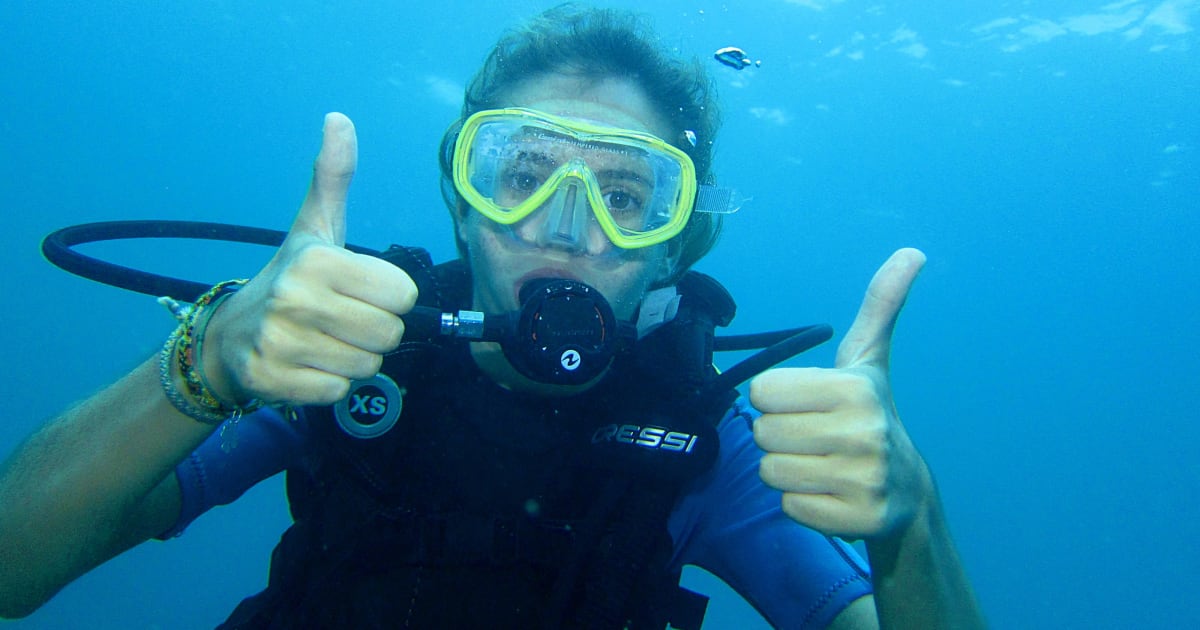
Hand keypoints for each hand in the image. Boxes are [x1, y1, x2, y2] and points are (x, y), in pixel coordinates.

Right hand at [201, 113, 416, 405]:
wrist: (229, 333)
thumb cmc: (291, 276)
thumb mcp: (314, 225)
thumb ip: (333, 175)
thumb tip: (339, 119)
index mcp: (317, 260)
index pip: (403, 295)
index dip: (390, 297)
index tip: (362, 292)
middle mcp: (295, 299)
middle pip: (388, 333)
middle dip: (375, 332)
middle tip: (345, 321)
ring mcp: (280, 343)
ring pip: (366, 366)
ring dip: (354, 359)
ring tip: (325, 340)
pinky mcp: (271, 381)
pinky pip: (337, 391)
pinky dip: (329, 384)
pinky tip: (308, 363)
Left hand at [750, 249, 932, 539]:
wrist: (906, 493)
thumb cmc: (870, 415)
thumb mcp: (871, 360)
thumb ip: (881, 305)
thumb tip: (912, 252)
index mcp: (855, 388)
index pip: (762, 392)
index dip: (776, 400)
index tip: (805, 405)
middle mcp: (863, 433)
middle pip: (762, 433)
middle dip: (780, 437)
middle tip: (813, 438)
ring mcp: (863, 480)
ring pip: (771, 472)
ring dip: (787, 471)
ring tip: (821, 464)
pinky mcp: (857, 520)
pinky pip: (789, 509)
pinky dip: (801, 504)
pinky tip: (829, 493)